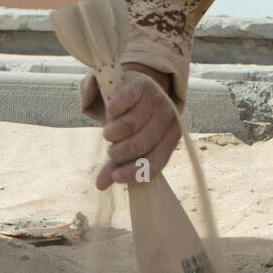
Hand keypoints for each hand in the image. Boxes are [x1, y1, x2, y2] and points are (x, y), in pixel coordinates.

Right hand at [94, 65, 180, 189]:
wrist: (143, 89)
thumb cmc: (139, 124)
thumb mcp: (133, 144)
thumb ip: (119, 164)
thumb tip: (100, 185)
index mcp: (172, 137)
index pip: (155, 161)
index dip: (133, 172)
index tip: (115, 177)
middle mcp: (169, 118)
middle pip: (139, 144)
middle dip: (119, 153)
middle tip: (112, 150)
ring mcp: (156, 100)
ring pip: (129, 125)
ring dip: (112, 134)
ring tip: (109, 134)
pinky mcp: (142, 86)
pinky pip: (125, 100)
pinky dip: (114, 110)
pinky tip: (111, 113)